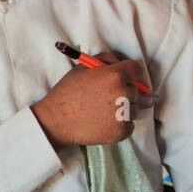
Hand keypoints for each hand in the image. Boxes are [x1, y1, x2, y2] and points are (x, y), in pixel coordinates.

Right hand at [31, 52, 153, 150]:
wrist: (56, 121)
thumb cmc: (68, 92)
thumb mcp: (84, 67)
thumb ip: (106, 60)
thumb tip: (122, 65)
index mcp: (115, 75)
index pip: (137, 70)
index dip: (132, 74)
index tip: (129, 79)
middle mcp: (123, 94)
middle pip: (135, 91)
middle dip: (123, 92)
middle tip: (104, 98)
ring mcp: (124, 114)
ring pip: (134, 108)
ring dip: (123, 109)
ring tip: (102, 111)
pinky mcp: (122, 131)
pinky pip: (130, 125)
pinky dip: (119, 124)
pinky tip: (102, 122)